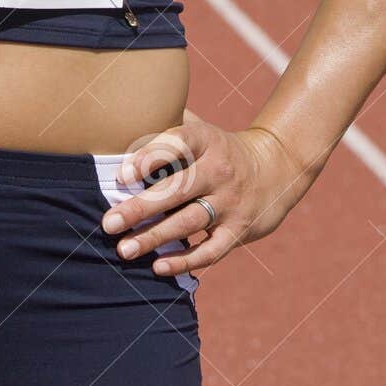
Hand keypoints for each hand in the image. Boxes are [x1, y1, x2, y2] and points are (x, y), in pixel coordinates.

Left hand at [100, 108, 313, 276]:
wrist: (277, 168)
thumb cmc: (220, 149)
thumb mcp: (201, 129)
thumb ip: (166, 123)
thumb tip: (121, 117)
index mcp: (207, 141)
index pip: (178, 144)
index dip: (150, 157)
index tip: (122, 175)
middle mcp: (219, 170)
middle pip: (177, 189)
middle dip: (140, 208)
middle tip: (108, 223)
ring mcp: (231, 202)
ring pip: (189, 222)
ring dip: (155, 238)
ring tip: (124, 249)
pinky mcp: (239, 230)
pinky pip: (211, 250)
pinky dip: (185, 260)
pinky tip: (158, 267)